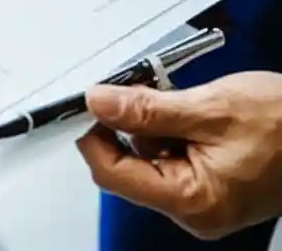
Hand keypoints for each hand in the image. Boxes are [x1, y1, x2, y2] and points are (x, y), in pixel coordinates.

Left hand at [77, 72, 281, 239]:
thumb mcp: (211, 108)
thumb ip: (147, 109)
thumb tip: (97, 103)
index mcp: (192, 201)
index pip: (112, 174)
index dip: (93, 136)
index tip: (88, 103)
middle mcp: (194, 209)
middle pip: (127, 166)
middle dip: (128, 125)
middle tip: (141, 89)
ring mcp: (201, 199)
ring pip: (147, 157)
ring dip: (152, 124)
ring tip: (183, 100)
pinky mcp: (209, 184)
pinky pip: (169, 155)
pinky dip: (171, 129)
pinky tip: (192, 111)